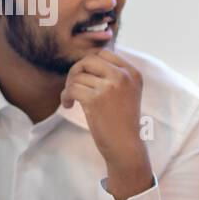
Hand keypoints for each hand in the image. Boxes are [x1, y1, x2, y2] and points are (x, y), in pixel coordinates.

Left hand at [61, 51, 152, 199]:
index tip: (84, 77)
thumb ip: (113, 75)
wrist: (125, 145)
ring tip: (71, 100)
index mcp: (133, 73)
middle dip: (76, 71)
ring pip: (78, 76)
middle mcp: (123, 76)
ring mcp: (110, 87)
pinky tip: (69, 105)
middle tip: (73, 86)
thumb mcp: (127, 93)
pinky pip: (71, 89)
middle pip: (89, 60)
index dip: (89, 63)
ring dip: (69, 87)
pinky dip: (65, 96)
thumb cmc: (122, 121)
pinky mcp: (96, 99)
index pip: (104, 53)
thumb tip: (85, 60)